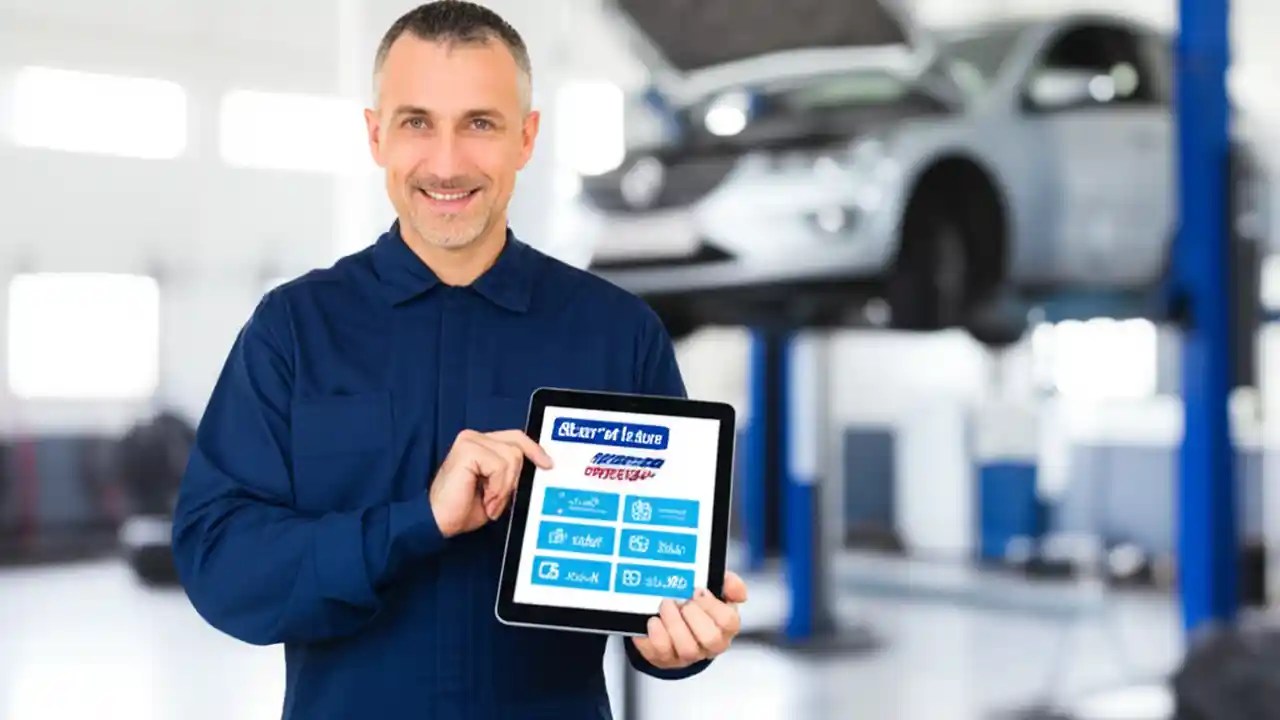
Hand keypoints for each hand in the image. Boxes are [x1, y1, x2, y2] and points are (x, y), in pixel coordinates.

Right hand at [428, 429, 551, 537]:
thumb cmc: (463, 508)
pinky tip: (484, 499)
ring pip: (512, 458)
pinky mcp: (467, 450)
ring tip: (489, 502)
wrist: (439, 522)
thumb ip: (511, 474)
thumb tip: (538, 468)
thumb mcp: (497, 489)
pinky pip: (500, 466)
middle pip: (517, 448)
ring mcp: (470, 441)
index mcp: (482, 444)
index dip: (534, 450)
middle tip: (497, 500)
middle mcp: (475, 437)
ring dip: (504, 488)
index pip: (516, 438)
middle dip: (513, 479)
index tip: (547, 464)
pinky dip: (497, 488)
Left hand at [632, 571, 747, 669]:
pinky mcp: (665, 658)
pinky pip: (662, 651)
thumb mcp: (715, 589)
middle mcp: (710, 645)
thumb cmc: (696, 606)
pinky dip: (657, 633)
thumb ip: (729, 583)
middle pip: (711, 639)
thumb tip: (734, 587)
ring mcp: (688, 655)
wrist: (669, 622)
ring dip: (674, 622)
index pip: (729, 622)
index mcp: (726, 627)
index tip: (698, 591)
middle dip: (693, 615)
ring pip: (687, 649)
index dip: (712, 605)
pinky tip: (655, 620)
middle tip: (682, 601)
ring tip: (666, 605)